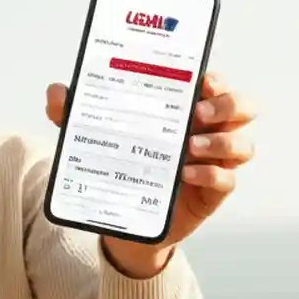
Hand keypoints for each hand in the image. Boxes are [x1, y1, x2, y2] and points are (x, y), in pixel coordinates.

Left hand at [44, 73, 255, 274]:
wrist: (123, 219)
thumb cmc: (119, 165)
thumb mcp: (94, 137)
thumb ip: (73, 114)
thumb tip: (55, 91)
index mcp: (185, 110)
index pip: (214, 85)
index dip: (215, 79)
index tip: (199, 81)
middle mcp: (207, 132)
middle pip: (241, 108)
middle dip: (227, 105)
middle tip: (197, 113)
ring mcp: (213, 163)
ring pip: (243, 145)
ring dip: (223, 141)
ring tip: (191, 145)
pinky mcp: (212, 193)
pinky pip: (228, 180)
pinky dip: (212, 174)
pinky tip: (186, 173)